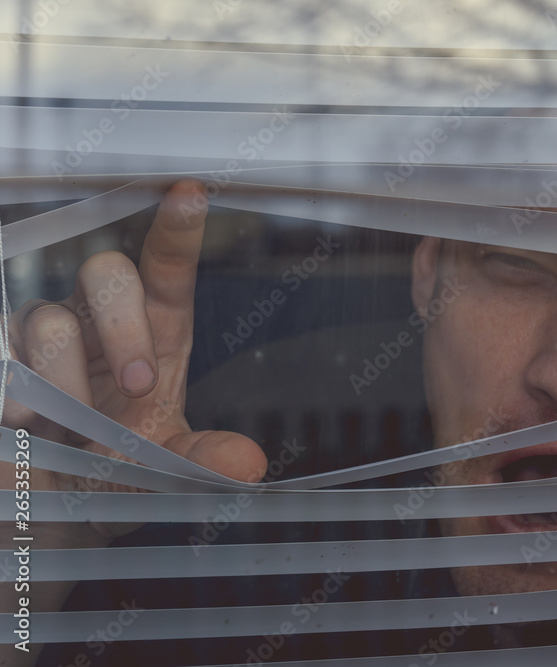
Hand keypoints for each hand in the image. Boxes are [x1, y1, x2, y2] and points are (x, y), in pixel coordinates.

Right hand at [1, 180, 266, 548]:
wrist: (50, 506)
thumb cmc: (116, 470)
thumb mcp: (165, 467)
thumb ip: (204, 461)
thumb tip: (250, 465)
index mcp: (153, 333)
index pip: (166, 270)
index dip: (177, 231)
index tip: (191, 191)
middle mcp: (97, 320)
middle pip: (107, 272)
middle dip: (125, 326)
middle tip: (139, 386)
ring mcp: (40, 333)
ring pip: (49, 319)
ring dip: (67, 381)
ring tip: (69, 428)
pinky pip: (0, 351)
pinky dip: (15, 392)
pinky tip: (24, 422)